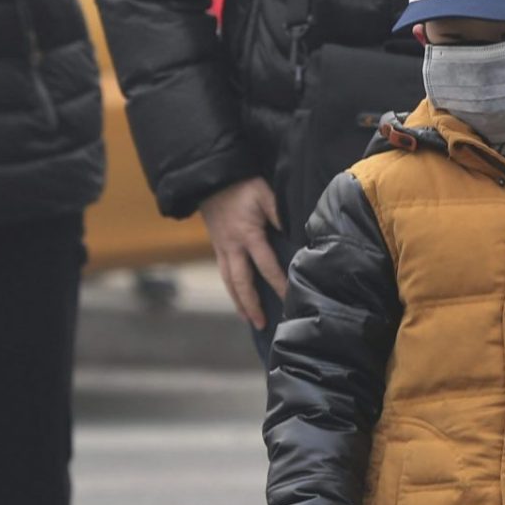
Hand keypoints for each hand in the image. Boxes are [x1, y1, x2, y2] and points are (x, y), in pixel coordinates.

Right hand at [202, 177, 286, 328]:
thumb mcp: (264, 194)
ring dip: (239, 302)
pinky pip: (224, 273)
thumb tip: (295, 233)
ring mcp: (222, 249)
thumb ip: (279, 213)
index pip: (265, 265)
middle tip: (261, 324)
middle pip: (241, 283)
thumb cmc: (242, 186)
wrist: (209, 180)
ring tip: (249, 319)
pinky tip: (238, 298)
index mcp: (247, 235)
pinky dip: (231, 289)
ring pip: (228, 282)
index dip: (278, 282)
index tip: (290, 296)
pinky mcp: (217, 247)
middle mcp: (232, 247)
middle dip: (251, 304)